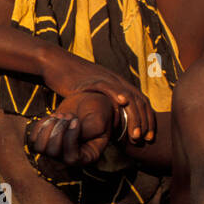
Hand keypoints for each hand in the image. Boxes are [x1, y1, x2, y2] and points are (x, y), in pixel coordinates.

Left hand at [26, 91, 116, 166]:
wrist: (87, 100)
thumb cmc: (97, 110)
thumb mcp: (99, 119)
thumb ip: (89, 129)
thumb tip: (69, 136)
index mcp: (87, 156)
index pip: (71, 159)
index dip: (69, 139)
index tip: (76, 120)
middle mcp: (70, 157)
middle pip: (53, 153)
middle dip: (58, 131)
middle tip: (69, 115)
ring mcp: (56, 149)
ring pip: (40, 148)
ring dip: (48, 128)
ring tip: (60, 116)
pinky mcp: (46, 139)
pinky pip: (33, 138)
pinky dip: (40, 125)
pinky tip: (52, 116)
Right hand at [38, 48, 154, 143]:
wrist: (56, 64)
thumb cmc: (70, 81)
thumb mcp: (92, 94)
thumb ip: (103, 104)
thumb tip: (108, 121)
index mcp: (119, 84)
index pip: (141, 102)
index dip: (147, 120)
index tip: (147, 137)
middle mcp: (117, 80)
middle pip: (139, 101)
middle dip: (145, 122)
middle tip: (144, 139)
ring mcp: (106, 78)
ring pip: (128, 96)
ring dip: (134, 116)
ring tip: (134, 133)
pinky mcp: (93, 78)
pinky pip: (109, 86)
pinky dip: (117, 94)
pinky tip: (122, 103)